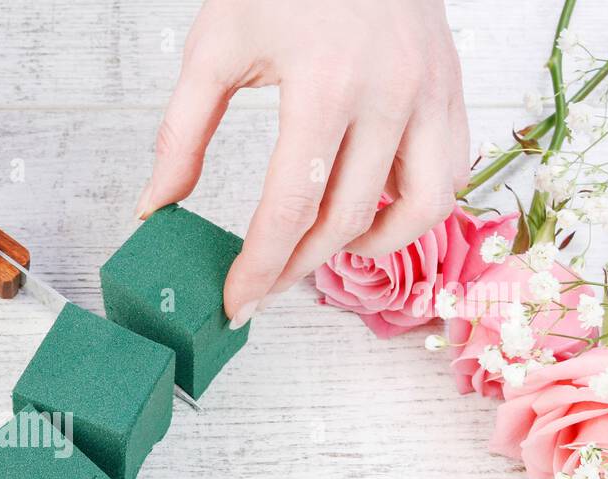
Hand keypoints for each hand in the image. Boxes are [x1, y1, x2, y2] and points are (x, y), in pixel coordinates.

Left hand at [138, 0, 468, 324]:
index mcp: (323, 84)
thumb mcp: (216, 47)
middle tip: (263, 286)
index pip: (290, 207)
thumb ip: (181, 134)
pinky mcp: (451, 89)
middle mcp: (388, 94)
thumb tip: (156, 206)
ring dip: (369, 247)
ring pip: (420, 210)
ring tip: (321, 250)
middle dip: (298, 267)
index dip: (260, 266)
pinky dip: (414, 208)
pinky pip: (450, 173)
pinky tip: (368, 210)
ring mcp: (430, 92)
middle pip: (346, 220)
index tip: (236, 302)